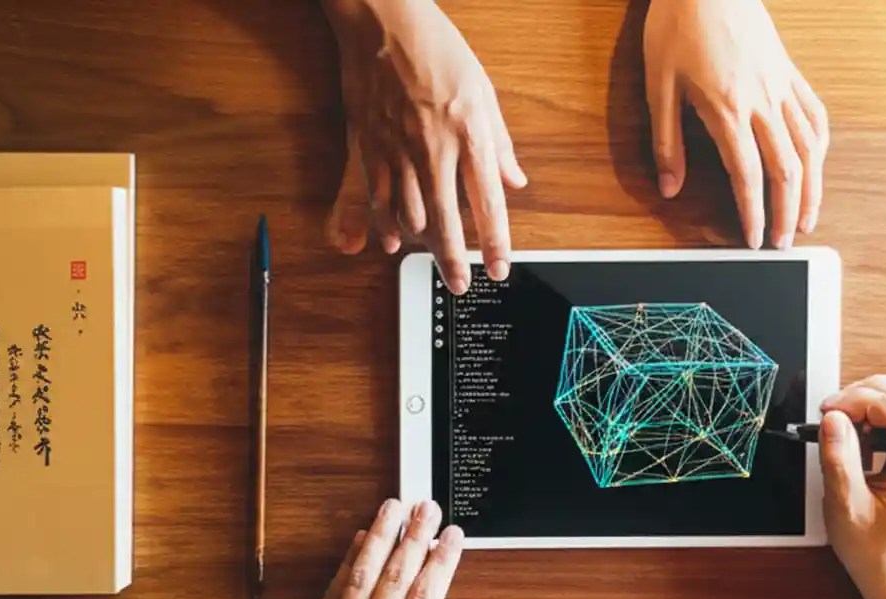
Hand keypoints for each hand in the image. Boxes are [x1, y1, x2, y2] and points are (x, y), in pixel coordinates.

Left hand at [280, 499, 480, 598]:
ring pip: (363, 575)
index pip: (430, 594)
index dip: (443, 558)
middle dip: (415, 535)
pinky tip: (360, 539)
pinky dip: (347, 562)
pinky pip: (333, 591)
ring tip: (393, 507)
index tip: (453, 534)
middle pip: (398, 576)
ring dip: (381, 535)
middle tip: (426, 506)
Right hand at [323, 0, 526, 294]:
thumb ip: (499, 143)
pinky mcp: (370, 147)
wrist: (384, 24)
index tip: (499, 268)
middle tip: (458, 285)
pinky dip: (385, 225)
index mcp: (470, 134)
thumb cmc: (436, 50)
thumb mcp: (484, 91)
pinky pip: (377, 199)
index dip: (495, 243)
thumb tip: (514, 180)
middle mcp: (435, 149)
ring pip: (410, 216)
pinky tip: (392, 240)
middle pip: (447, 222)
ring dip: (422, 245)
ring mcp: (399, 151)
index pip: (488, 203)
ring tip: (432, 260)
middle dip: (454, 261)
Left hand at [644, 0, 828, 248]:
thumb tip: (670, 186)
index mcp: (727, 108)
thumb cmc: (678, 26)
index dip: (752, 213)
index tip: (753, 241)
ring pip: (809, 146)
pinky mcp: (790, 71)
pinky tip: (817, 165)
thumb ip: (666, 141)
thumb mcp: (658, 86)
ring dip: (812, 188)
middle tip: (784, 243)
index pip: (747, 174)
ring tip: (807, 218)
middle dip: (786, 212)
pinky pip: (815, 114)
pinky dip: (820, 146)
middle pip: (786, 169)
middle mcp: (762, 100)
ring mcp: (781, 85)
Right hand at [818, 374, 885, 598]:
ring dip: (870, 400)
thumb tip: (832, 418)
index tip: (827, 413)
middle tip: (832, 418)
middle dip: (864, 393)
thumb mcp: (847, 507)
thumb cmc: (878, 552)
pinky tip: (858, 437)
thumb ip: (839, 458)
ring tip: (844, 426)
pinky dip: (876, 414)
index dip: (858, 400)